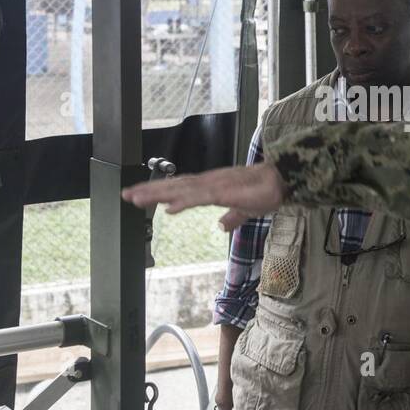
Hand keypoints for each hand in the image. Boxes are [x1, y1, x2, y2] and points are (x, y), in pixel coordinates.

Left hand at [121, 162, 287, 233]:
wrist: (283, 182)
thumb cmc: (265, 192)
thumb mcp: (245, 210)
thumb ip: (232, 218)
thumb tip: (221, 226)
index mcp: (211, 187)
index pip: (180, 189)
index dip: (159, 192)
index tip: (140, 196)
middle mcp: (209, 183)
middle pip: (174, 186)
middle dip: (149, 191)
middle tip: (126, 195)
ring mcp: (215, 186)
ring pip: (181, 190)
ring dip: (158, 194)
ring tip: (137, 198)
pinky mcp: (225, 192)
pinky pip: (200, 198)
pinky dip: (183, 202)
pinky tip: (170, 207)